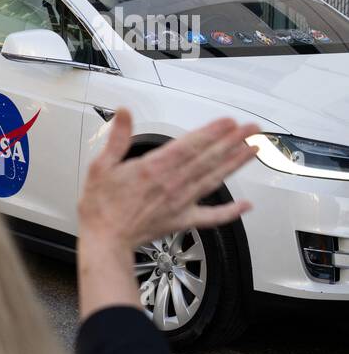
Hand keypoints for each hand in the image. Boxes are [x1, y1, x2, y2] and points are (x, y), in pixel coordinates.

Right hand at [76, 109, 257, 317]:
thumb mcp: (101, 166)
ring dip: (235, 164)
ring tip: (252, 150)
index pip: (190, 145)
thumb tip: (124, 113)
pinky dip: (230, 212)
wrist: (105, 240)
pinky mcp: (182, 220)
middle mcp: (173, 183)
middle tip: (251, 129)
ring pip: (214, 179)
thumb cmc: (101, 207)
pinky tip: (246, 206)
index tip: (228, 122)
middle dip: (232, 142)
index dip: (211, 132)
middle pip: (208, 159)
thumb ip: (117, 138)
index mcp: (154, 168)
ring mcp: (181, 202)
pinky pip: (211, 217)